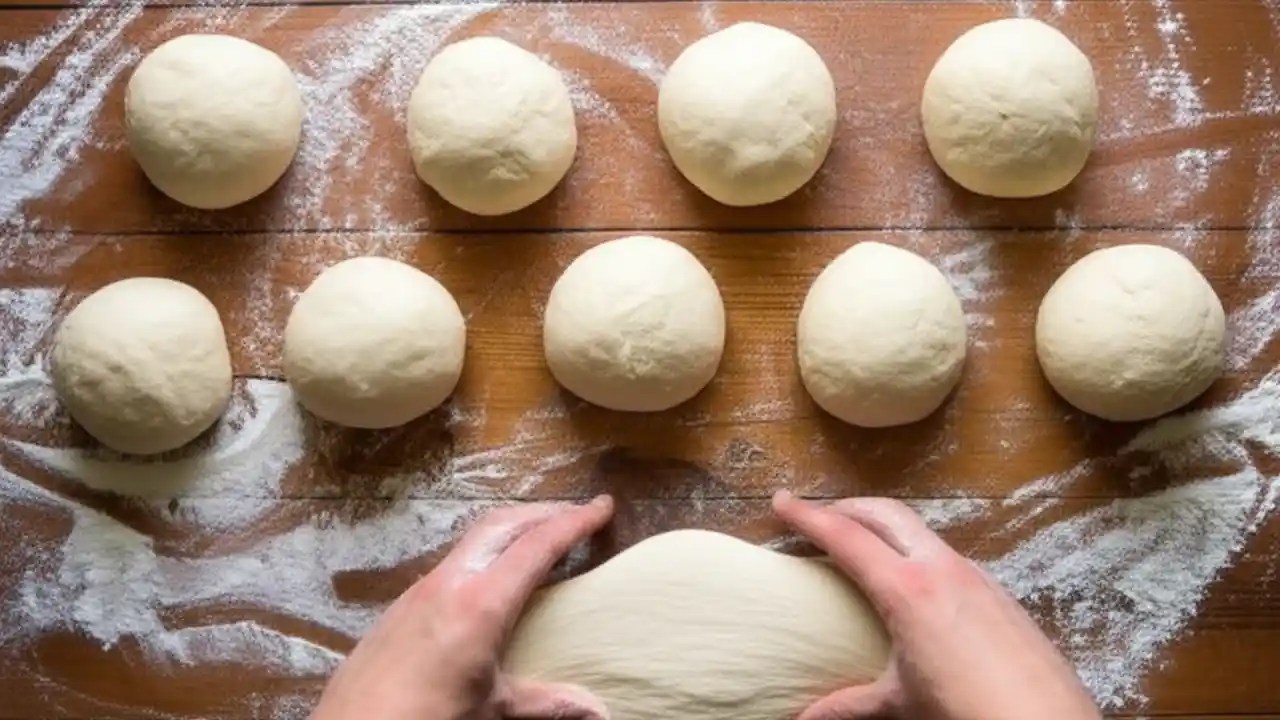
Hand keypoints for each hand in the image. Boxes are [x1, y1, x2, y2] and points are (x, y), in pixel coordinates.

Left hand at [311, 497, 614, 719]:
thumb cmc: (423, 718)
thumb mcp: (491, 710)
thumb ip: (546, 704)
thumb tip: (598, 712)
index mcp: (481, 603)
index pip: (537, 545)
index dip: (574, 522)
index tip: (602, 507)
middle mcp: (450, 583)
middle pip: (502, 523)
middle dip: (542, 512)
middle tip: (576, 515)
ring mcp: (421, 589)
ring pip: (473, 538)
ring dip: (511, 529)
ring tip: (538, 538)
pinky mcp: (402, 604)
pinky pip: (452, 561)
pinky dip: (484, 552)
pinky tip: (490, 578)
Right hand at [773, 491, 1099, 719]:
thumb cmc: (971, 712)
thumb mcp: (902, 704)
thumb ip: (850, 705)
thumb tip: (805, 718)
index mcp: (907, 589)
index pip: (846, 537)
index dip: (809, 516)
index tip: (782, 502)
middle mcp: (942, 568)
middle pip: (885, 513)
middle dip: (847, 506)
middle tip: (819, 514)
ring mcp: (976, 576)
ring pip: (920, 530)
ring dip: (885, 526)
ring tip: (863, 543)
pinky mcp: (998, 593)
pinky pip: (948, 556)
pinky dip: (917, 552)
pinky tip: (915, 582)